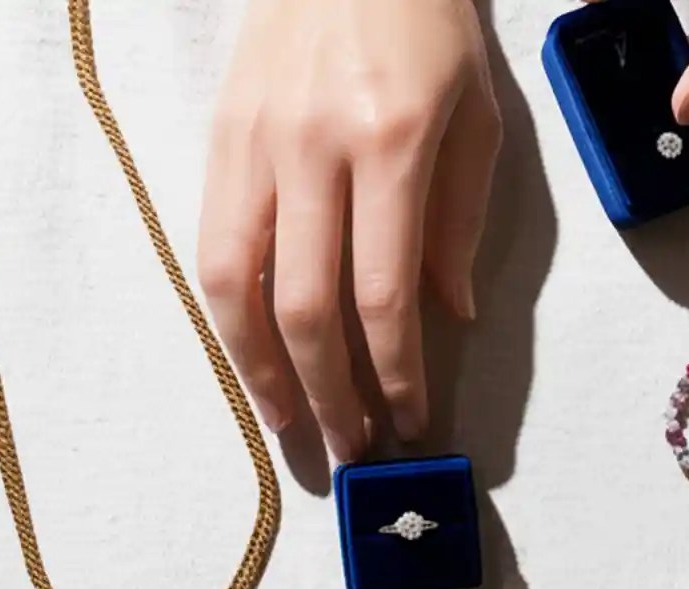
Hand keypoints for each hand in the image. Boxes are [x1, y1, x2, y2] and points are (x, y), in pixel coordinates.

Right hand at [198, 0, 500, 460]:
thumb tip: (446, 314)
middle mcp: (313, 150)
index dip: (394, 371)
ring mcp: (254, 144)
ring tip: (289, 422)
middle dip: (329, 393)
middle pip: (305, 306)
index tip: (407, 417)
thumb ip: (458, 221)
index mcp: (392, 144)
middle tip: (351, 447)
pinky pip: (212, 243)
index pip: (383, 292)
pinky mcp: (218, 138)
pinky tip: (252, 350)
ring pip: (236, 284)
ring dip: (259, 370)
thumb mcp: (477, 119)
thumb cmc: (431, 30)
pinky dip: (230, 312)